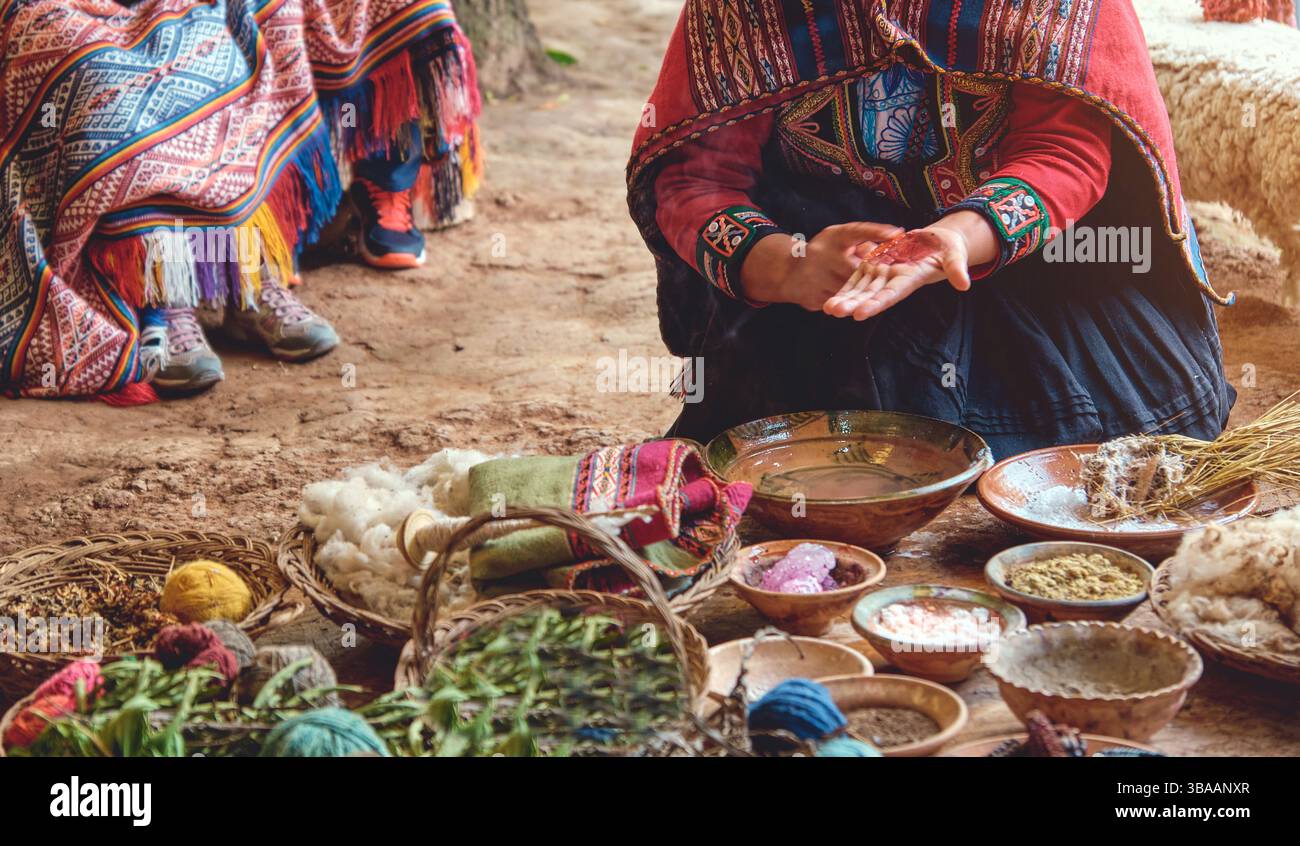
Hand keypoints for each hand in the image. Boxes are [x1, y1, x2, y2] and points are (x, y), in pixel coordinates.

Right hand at [740, 222, 903, 309]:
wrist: (787, 271)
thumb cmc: (822, 252)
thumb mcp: (838, 239)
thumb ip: (861, 240)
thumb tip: (893, 240)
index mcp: (832, 237)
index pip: (856, 231)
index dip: (876, 231)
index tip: (896, 233)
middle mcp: (821, 253)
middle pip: (857, 267)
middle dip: (874, 274)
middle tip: (893, 277)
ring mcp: (815, 276)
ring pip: (850, 288)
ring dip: (865, 292)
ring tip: (875, 294)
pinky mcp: (813, 296)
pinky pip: (839, 301)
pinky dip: (850, 302)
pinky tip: (856, 303)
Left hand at [823, 216, 985, 320]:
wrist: (940, 242)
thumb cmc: (949, 249)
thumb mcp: (955, 255)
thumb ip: (957, 269)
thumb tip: (965, 284)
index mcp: (909, 279)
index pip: (890, 294)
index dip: (875, 304)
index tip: (859, 314)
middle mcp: (893, 280)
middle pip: (871, 295)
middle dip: (853, 304)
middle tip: (834, 311)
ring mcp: (884, 274)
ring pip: (861, 289)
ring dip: (845, 298)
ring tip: (828, 308)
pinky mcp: (878, 265)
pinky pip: (859, 278)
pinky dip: (846, 288)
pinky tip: (832, 296)